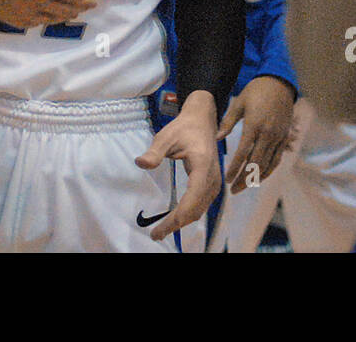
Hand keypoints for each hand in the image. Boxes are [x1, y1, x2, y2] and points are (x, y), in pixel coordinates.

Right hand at [0, 0, 105, 29]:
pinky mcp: (12, 18)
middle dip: (83, 5)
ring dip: (66, 14)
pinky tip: (46, 16)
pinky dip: (47, 19)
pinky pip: (36, 22)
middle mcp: (39, 5)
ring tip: (74, 11)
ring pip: (52, 18)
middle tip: (93, 3)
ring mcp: (24, 14)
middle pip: (67, 9)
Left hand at [135, 91, 220, 241]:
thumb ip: (155, 151)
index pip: (191, 200)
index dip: (175, 219)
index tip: (159, 230)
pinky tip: (176, 219)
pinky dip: (189, 214)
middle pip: (195, 209)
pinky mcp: (212, 184)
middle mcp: (212, 177)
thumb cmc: (184, 128)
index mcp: (203, 166)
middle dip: (176, 224)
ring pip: (200, 210)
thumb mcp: (166, 136)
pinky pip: (202, 204)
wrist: (202, 121)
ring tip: (163, 230)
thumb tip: (140, 163)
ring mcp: (215, 182)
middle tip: (156, 234)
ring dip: (183, 222)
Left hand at [218, 76, 295, 192]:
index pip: (243, 153)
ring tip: (245, 186)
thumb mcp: (239, 103)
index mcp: (254, 125)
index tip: (227, 179)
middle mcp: (268, 134)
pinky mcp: (285, 137)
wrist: (279, 83)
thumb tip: (216, 138)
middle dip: (244, 178)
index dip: (235, 168)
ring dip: (256, 178)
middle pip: (256, 163)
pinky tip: (260, 177)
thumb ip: (228, 122)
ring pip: (268, 164)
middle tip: (234, 189)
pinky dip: (269, 170)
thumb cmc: (256, 91)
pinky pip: (277, 159)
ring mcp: (278, 137)